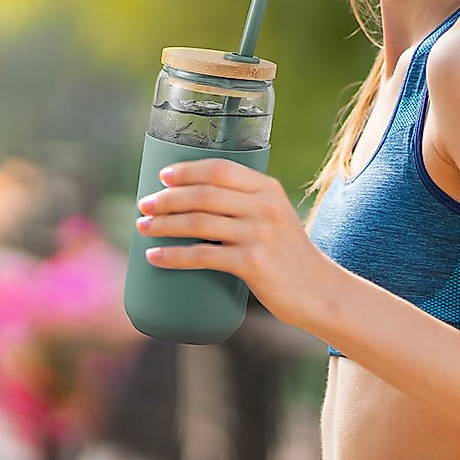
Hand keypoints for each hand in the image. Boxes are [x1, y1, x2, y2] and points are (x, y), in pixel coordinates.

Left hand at [136, 158, 328, 329]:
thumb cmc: (288, 255)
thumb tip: (194, 202)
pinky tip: (154, 256)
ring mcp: (260, 234)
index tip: (163, 176)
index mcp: (270, 189)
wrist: (317, 290)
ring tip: (142, 227)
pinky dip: (173, 256)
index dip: (188, 170)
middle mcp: (266, 207)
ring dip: (163, 224)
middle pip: (205, 195)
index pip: (222, 169)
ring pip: (199, 223)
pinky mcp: (253, 263)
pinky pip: (203, 256)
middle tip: (145, 205)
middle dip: (167, 198)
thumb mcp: (275, 218)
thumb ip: (247, 205)